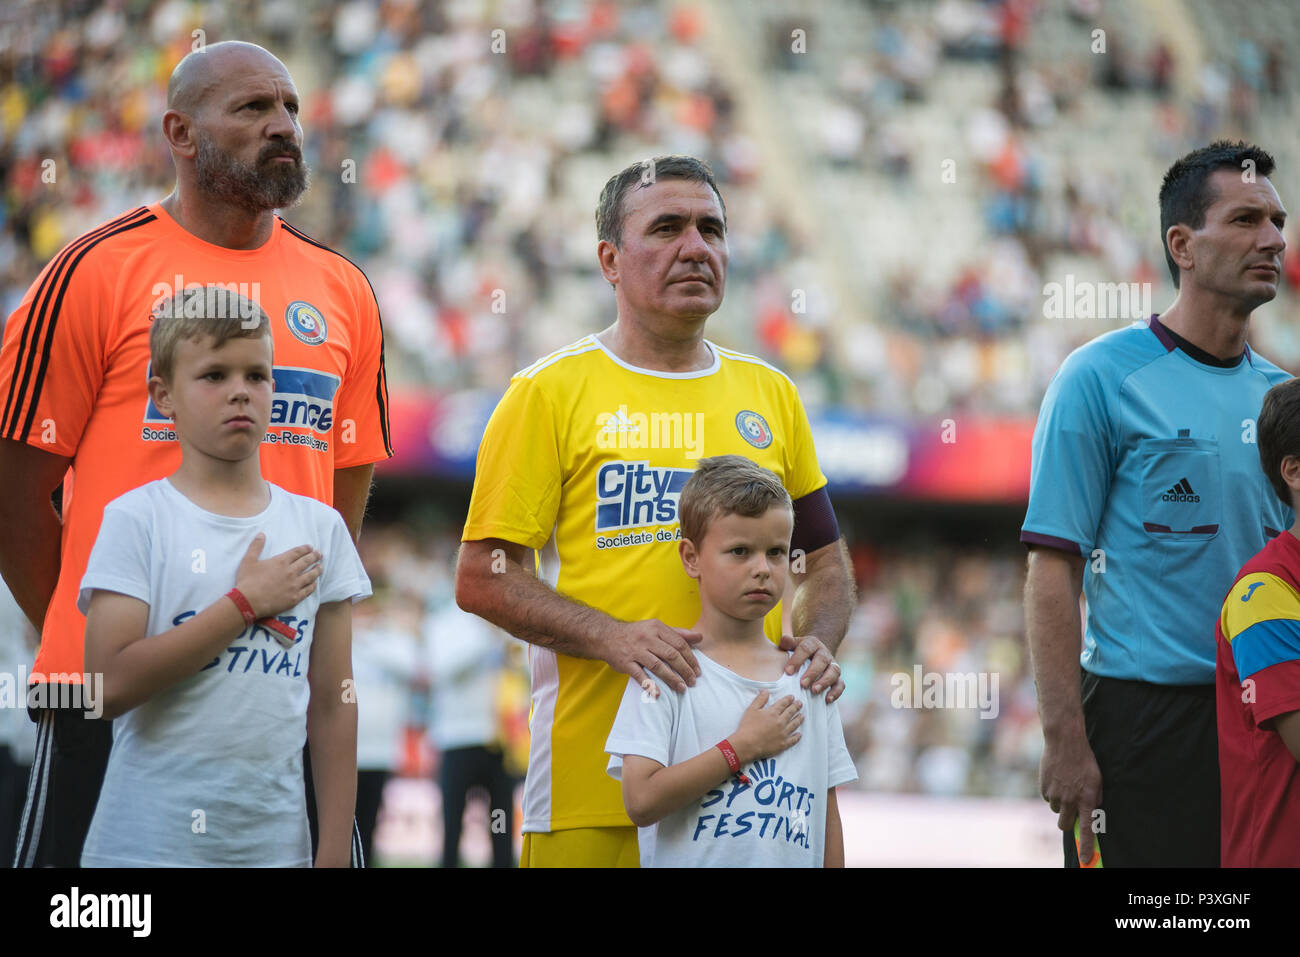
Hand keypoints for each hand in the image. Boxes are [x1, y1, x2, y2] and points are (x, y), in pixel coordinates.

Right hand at [233, 533, 321, 618]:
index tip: (310, 547)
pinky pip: (308, 590)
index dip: (305, 549)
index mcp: (281, 562)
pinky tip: (315, 583)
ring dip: (317, 570)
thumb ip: (256, 546)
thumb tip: (261, 534)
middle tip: (319, 554)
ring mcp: (294, 585)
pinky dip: (313, 585)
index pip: (297, 552)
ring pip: (310, 576)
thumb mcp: (248, 561)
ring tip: (320, 567)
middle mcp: (290, 572)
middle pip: (306, 562)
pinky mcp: (295, 598)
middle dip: (314, 557)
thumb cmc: (247, 581)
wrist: (248, 602)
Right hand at [607, 619, 701, 692]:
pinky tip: (658, 693)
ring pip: (658, 665)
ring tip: (681, 688)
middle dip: (685, 670)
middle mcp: (647, 638)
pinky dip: (649, 684)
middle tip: (693, 682)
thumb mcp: (656, 628)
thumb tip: (699, 637)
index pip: (679, 644)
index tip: (698, 671)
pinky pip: (639, 675)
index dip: (691, 658)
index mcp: (657, 628)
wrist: (607, 636)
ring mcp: (635, 650)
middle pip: (671, 655)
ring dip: (672, 678)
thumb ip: (678, 633)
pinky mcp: (625, 662)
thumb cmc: (637, 634)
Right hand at [732, 690, 802, 762]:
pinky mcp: (783, 744)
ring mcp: (783, 734)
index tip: (792, 697)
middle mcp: (780, 722)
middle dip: (796, 707)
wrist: (747, 745)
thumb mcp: (751, 710)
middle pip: (790, 712)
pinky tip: (799, 734)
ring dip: (799, 719)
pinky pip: (793, 740)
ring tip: (802, 716)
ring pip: (794, 724)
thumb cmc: (747, 727)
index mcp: (773, 713)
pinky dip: (797, 737)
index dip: (788, 699)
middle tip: (800, 703)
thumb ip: (760, 700)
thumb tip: (766, 691)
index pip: (783, 704)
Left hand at [778, 634, 843, 702]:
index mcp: (812, 643)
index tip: (788, 672)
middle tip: (802, 684)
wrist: (816, 653)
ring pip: (834, 671)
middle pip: (821, 660)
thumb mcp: (793, 645)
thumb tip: (784, 639)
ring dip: (825, 682)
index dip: (797, 660)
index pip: (806, 648)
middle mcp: (824, 653)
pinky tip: (827, 700)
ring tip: (815, 691)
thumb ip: (787, 643)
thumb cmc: (799, 652)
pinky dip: (836, 692)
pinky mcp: (838, 677)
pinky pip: (840, 684)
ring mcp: (832, 665)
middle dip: (812, 673)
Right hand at [1039, 727, 1102, 862]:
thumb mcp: (1097, 780)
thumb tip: (1090, 812)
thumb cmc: (1084, 760)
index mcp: (1086, 799)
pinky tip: (1057, 778)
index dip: (1087, 847)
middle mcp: (1069, 800)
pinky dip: (1051, 793)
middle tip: (1071, 810)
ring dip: (1060, 803)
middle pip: (1064, 824)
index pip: (1087, 829)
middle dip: (1067, 821)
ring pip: (1055, 810)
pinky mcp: (1044, 787)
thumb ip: (1094, 798)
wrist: (1064, 741)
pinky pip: (1047, 798)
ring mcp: (1055, 794)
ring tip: (1065, 785)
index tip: (1086, 861)